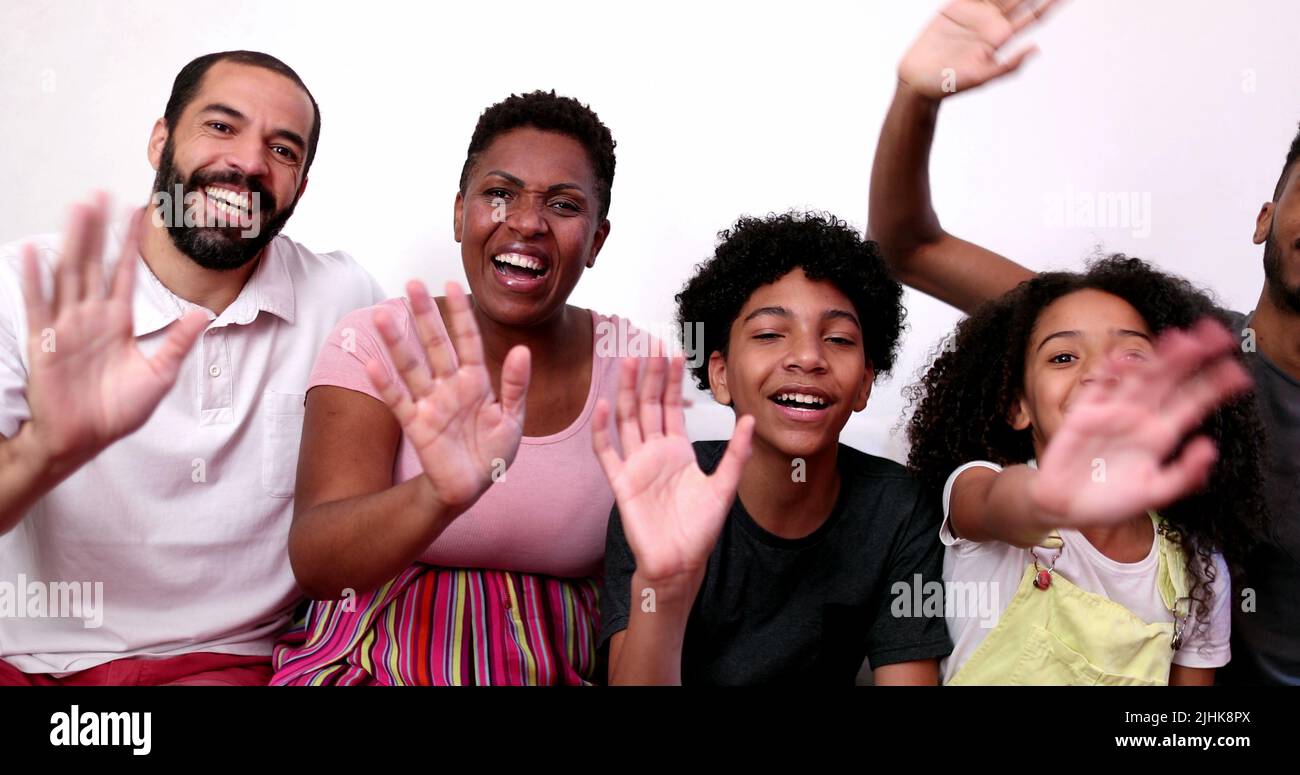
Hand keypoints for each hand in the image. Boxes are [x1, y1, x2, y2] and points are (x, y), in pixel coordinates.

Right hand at [21, 193, 206, 467]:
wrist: (85, 439)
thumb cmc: (118, 410)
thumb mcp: (159, 374)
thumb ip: (177, 341)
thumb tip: (205, 313)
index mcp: (119, 321)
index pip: (125, 273)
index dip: (130, 244)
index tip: (137, 213)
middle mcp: (92, 317)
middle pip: (94, 263)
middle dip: (98, 229)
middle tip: (99, 193)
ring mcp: (67, 326)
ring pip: (69, 274)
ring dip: (72, 241)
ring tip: (75, 208)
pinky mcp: (46, 343)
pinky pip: (40, 306)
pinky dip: (36, 279)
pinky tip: (35, 251)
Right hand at [367, 280, 529, 513]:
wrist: (472, 486)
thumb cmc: (493, 451)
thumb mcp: (512, 419)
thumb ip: (516, 386)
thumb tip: (522, 350)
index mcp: (476, 381)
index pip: (468, 340)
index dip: (460, 314)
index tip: (451, 284)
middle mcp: (450, 386)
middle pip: (435, 345)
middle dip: (424, 315)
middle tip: (411, 283)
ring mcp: (430, 403)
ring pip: (412, 366)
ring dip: (397, 342)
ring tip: (383, 315)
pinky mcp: (416, 425)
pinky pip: (399, 401)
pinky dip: (385, 384)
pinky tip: (372, 363)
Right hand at [592, 355, 754, 583]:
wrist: (680, 562)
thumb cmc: (700, 529)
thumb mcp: (725, 486)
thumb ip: (737, 453)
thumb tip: (750, 419)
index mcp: (677, 450)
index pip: (670, 406)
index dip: (670, 380)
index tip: (672, 352)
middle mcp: (654, 452)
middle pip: (647, 405)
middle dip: (648, 376)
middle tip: (649, 345)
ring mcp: (635, 465)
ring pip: (627, 419)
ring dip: (625, 391)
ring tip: (627, 362)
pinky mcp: (621, 483)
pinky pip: (607, 452)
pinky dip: (603, 430)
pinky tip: (603, 406)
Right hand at [899, 0, 1060, 99]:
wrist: (917, 81)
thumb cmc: (948, 85)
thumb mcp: (981, 78)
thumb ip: (1009, 65)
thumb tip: (1036, 48)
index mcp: (1001, 38)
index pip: (1033, 16)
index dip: (1049, 4)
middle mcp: (991, 22)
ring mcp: (974, 13)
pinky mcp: (956, 7)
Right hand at [1030, 318, 1251, 527]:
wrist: (1065, 506)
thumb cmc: (1110, 501)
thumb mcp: (1154, 494)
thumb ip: (1183, 474)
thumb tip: (1209, 448)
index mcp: (1160, 435)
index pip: (1192, 402)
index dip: (1215, 386)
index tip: (1238, 373)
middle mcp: (1140, 417)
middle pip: (1170, 380)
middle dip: (1192, 357)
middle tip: (1215, 336)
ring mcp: (1112, 411)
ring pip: (1140, 376)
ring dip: (1159, 358)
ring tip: (1181, 339)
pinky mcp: (1085, 412)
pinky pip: (1099, 386)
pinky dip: (1109, 372)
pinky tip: (1121, 358)